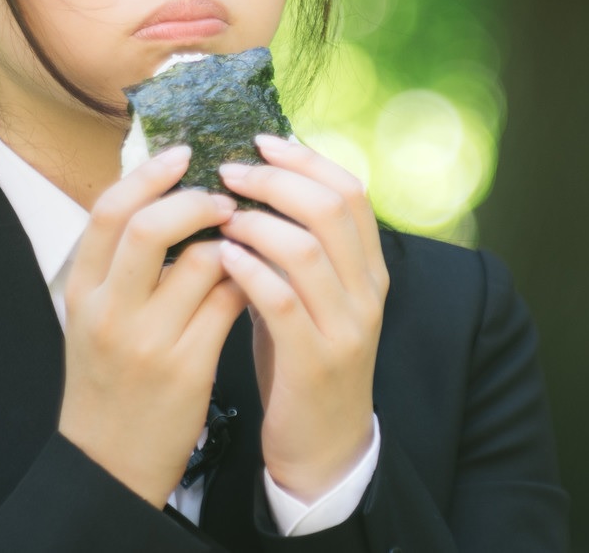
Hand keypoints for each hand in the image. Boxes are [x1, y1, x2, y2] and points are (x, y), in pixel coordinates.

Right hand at [58, 146, 248, 506]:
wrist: (109, 463)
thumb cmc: (110, 378)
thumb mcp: (96, 317)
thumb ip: (121, 263)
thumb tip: (167, 191)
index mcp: (82, 292)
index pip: (106, 212)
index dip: (147, 174)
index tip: (182, 152)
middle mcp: (109, 312)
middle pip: (150, 228)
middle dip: (195, 200)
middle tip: (224, 196)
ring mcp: (148, 342)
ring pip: (201, 262)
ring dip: (233, 241)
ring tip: (245, 240)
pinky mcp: (188, 367)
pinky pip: (230, 303)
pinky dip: (249, 280)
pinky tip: (256, 279)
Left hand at [217, 135, 387, 501]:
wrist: (324, 448)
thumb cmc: (303, 362)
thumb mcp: (311, 297)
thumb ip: (294, 248)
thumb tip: (253, 188)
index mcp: (369, 268)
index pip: (350, 191)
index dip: (306, 159)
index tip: (260, 141)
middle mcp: (368, 291)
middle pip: (332, 208)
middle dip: (276, 180)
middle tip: (228, 171)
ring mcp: (347, 326)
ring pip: (307, 249)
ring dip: (257, 222)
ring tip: (219, 215)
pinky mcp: (316, 361)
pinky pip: (283, 302)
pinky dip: (249, 271)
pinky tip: (220, 257)